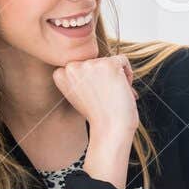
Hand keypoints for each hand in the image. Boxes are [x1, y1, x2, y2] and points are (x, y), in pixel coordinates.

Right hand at [53, 55, 137, 188]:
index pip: (82, 65)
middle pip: (96, 61)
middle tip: (106, 97)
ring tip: (113, 96)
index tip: (94, 96)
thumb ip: (80, 76)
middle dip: (105, 77)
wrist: (110, 128)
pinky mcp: (108, 64)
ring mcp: (89, 64)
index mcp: (60, 73)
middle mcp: (71, 66)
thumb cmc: (99, 114)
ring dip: (116, 77)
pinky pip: (123, 60)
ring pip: (110, 60)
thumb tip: (89, 61)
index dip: (93, 80)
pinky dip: (128, 73)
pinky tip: (122, 90)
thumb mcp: (80, 93)